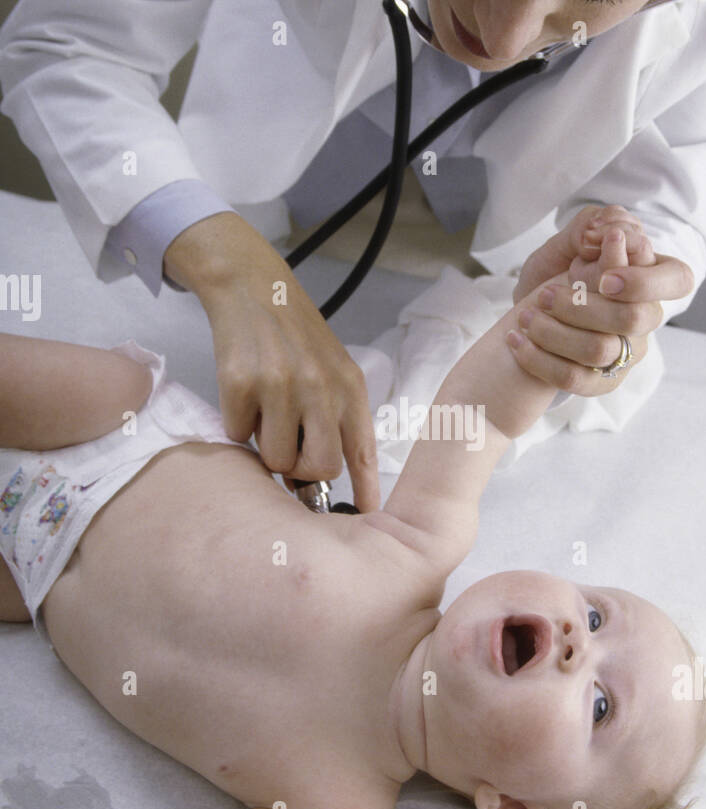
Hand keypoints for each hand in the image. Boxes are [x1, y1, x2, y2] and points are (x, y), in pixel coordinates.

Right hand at [164, 213, 380, 511]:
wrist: (254, 288)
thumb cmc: (297, 340)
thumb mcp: (334, 373)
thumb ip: (337, 422)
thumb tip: (329, 484)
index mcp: (350, 389)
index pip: (363, 454)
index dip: (364, 493)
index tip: (365, 520)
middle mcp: (320, 389)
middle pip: (317, 468)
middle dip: (301, 471)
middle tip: (289, 449)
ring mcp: (280, 386)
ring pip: (274, 459)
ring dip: (265, 447)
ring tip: (266, 413)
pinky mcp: (239, 383)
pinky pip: (237, 434)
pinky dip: (237, 424)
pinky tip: (244, 395)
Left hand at [509, 205, 694, 394]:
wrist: (525, 315)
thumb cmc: (552, 274)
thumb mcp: (563, 245)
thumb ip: (587, 230)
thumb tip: (612, 231)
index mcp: (649, 277)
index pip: (678, 279)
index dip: (641, 280)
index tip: (603, 278)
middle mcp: (646, 318)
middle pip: (636, 318)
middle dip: (583, 306)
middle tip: (544, 295)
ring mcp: (627, 354)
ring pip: (600, 350)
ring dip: (553, 331)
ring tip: (525, 316)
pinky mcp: (601, 382)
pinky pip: (574, 378)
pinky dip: (538, 358)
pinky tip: (515, 340)